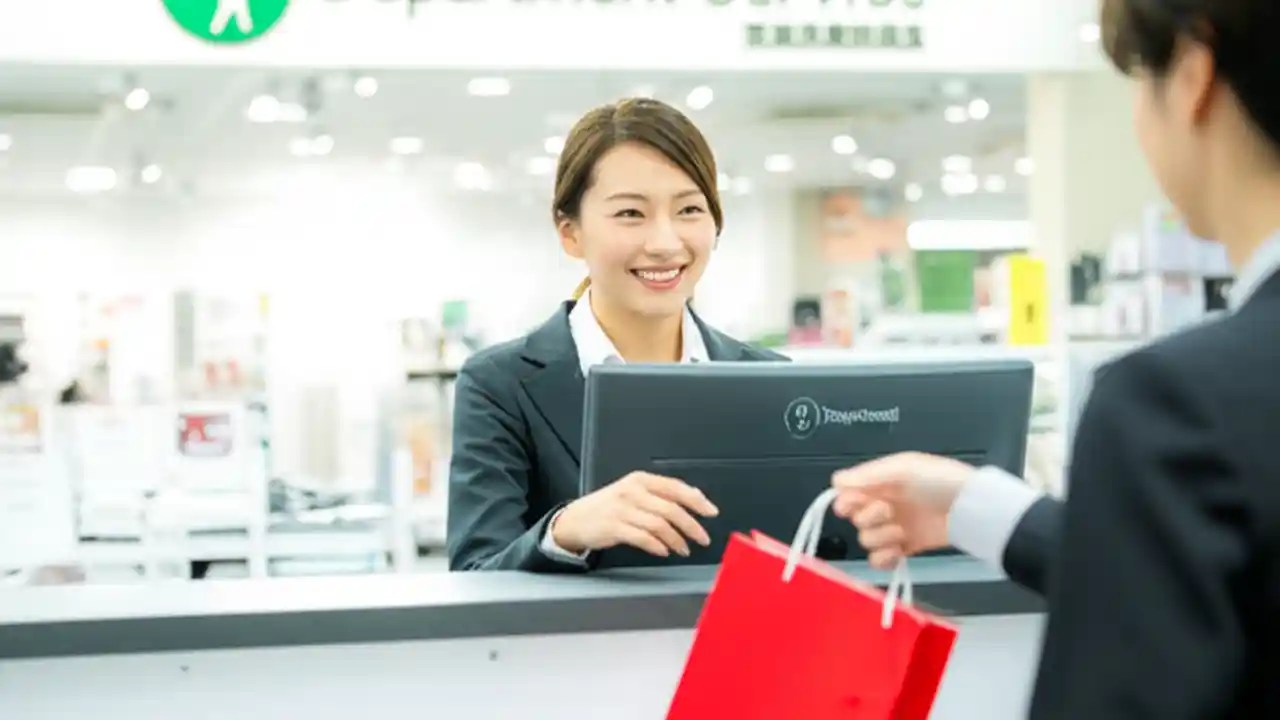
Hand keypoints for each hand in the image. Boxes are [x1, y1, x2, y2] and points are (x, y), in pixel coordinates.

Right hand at [551, 471, 718, 557]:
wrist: (574, 519)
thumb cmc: (607, 507)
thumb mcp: (633, 492)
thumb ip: (660, 494)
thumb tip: (694, 497)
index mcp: (640, 480)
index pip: (675, 487)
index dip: (696, 500)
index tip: (711, 512)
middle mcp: (632, 492)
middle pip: (671, 508)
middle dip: (692, 525)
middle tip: (703, 538)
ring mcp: (622, 510)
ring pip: (660, 525)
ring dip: (676, 539)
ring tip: (683, 548)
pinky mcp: (614, 527)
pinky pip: (643, 538)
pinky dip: (658, 546)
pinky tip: (664, 551)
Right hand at [830, 452, 975, 569]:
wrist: (972, 509)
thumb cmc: (939, 481)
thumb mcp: (903, 468)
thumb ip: (868, 475)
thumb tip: (836, 481)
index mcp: (880, 482)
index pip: (847, 494)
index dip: (846, 501)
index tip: (854, 504)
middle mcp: (883, 504)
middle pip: (854, 518)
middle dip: (868, 517)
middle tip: (889, 511)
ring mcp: (894, 527)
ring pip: (866, 540)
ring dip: (880, 537)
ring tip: (901, 532)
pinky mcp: (905, 547)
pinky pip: (880, 559)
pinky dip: (885, 558)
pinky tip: (897, 551)